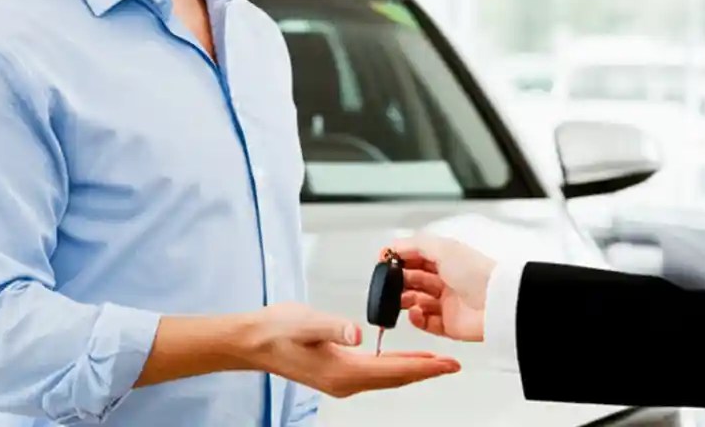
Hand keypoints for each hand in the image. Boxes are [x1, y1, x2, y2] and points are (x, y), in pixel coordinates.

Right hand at [244, 302, 459, 397]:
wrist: (252, 341)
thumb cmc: (276, 330)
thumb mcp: (306, 322)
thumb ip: (333, 327)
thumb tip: (358, 334)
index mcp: (342, 371)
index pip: (392, 370)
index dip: (423, 366)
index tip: (447, 364)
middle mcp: (345, 382)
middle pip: (395, 378)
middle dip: (426, 371)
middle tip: (452, 365)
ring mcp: (341, 380)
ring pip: (387, 377)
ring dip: (413, 369)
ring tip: (436, 362)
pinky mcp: (336, 373)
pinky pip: (375, 373)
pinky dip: (395, 366)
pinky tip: (402, 359)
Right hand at [385, 235, 495, 342]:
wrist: (498, 303)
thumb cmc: (476, 273)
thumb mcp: (443, 248)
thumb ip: (415, 244)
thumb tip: (393, 246)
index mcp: (445, 260)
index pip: (415, 258)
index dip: (398, 260)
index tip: (384, 262)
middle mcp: (445, 281)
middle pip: (413, 281)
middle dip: (398, 281)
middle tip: (389, 283)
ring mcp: (447, 304)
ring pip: (415, 302)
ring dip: (404, 300)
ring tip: (400, 299)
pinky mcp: (449, 325)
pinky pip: (425, 323)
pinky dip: (416, 319)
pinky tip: (415, 313)